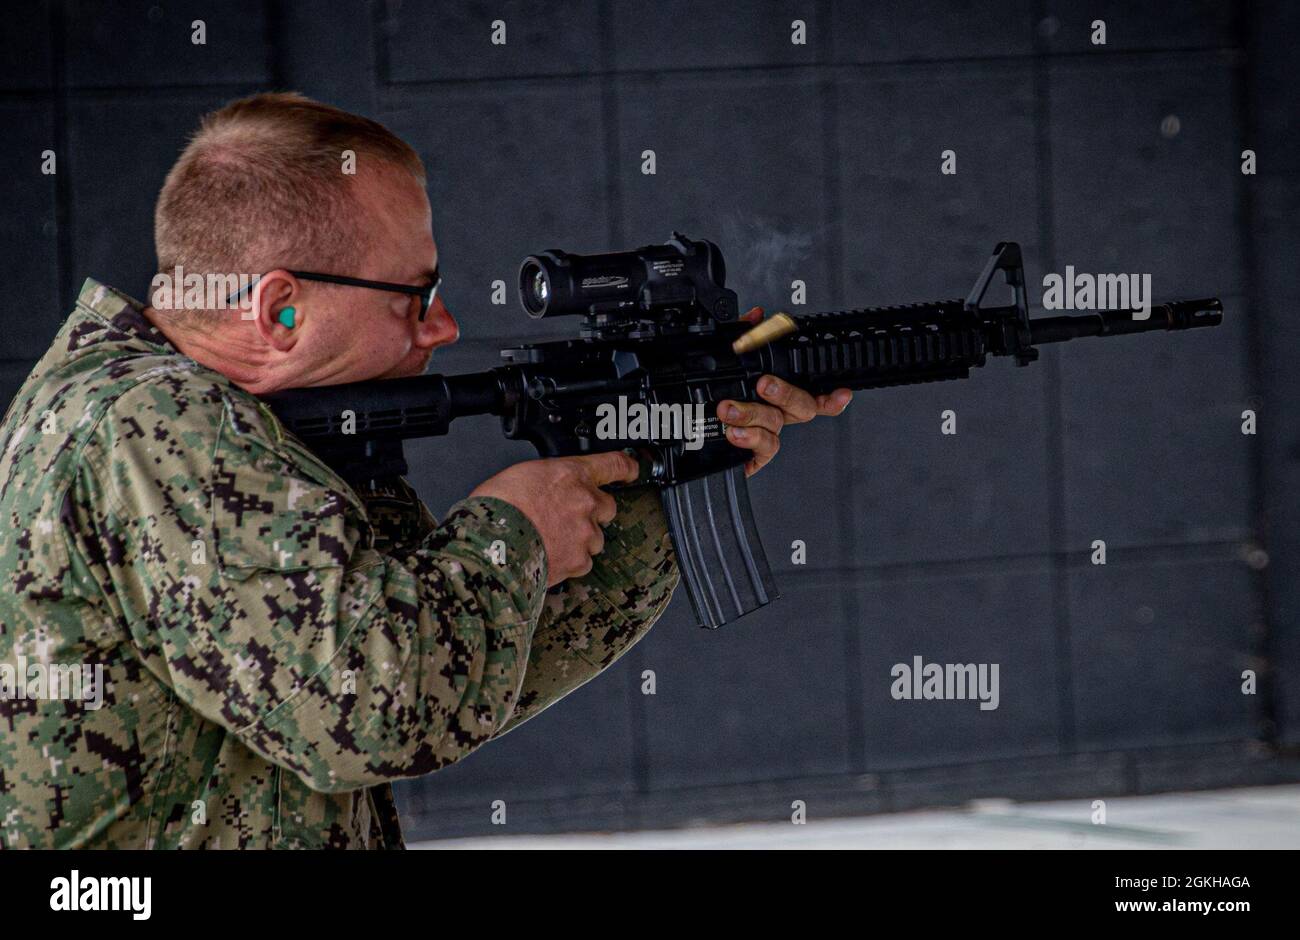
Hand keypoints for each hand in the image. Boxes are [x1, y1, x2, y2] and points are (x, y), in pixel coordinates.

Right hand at [470, 451, 638, 586]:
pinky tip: (547, 557)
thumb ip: (546, 480)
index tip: (633, 469)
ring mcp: (585, 533)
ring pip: (594, 537)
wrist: (490, 545)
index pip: (613, 464)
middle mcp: (585, 501)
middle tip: (565, 518)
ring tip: (548, 541)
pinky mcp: (578, 560)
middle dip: (592, 513)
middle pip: (607, 506)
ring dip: (578, 540)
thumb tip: (548, 488)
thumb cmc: (496, 508)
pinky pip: (582, 562)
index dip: (627, 467)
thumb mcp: (521, 475)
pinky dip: (569, 562)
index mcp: (571, 474)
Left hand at [717, 306, 851, 475]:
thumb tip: (755, 315)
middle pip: (802, 405)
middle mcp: (777, 415)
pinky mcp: (755, 455)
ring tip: (728, 409)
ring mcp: (767, 435)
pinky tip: (734, 432)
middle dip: (786, 392)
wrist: (691, 438)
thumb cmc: (711, 403)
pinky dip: (751, 438)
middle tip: (764, 384)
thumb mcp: (726, 363)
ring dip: (752, 413)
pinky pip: (765, 447)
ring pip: (776, 423)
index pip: (812, 394)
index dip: (832, 395)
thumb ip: (743, 338)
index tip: (842, 392)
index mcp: (776, 395)